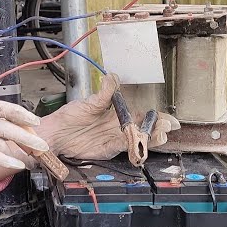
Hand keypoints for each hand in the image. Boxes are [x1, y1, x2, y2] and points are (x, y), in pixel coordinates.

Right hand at [0, 101, 50, 195]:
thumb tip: (9, 136)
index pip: (3, 107)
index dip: (21, 113)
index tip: (35, 120)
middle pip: (8, 124)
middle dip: (28, 134)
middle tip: (42, 143)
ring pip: (4, 140)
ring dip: (22, 149)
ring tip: (35, 156)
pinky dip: (9, 159)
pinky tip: (19, 165)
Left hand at [35, 73, 179, 160]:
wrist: (56, 134)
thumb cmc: (70, 116)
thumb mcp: (89, 102)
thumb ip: (104, 93)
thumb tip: (112, 76)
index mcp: (118, 113)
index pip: (143, 115)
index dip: (157, 118)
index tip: (171, 120)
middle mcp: (119, 127)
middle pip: (144, 128)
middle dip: (158, 128)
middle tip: (168, 127)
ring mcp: (115, 139)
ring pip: (137, 139)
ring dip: (150, 138)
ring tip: (161, 135)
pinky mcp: (108, 149)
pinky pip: (124, 147)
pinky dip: (133, 145)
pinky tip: (143, 141)